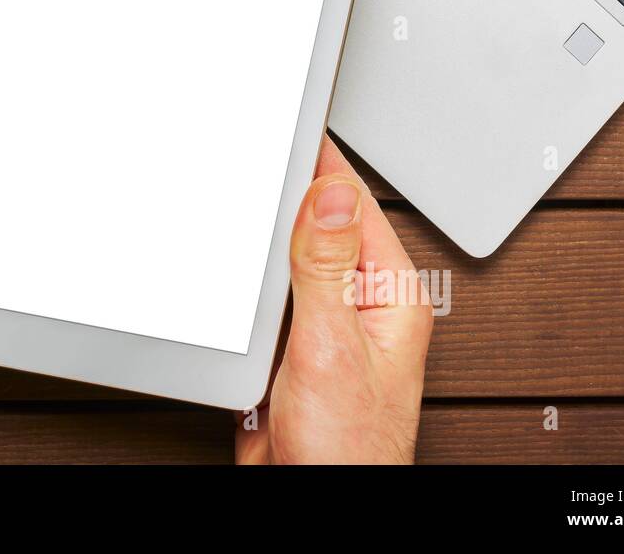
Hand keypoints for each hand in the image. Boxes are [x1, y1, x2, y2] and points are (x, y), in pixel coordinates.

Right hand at [236, 136, 433, 463]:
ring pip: (291, 260)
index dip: (321, 163)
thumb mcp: (331, 345)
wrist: (313, 500)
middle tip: (257, 149)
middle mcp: (361, 305)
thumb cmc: (348, 448)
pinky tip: (233, 263)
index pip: (355, 206)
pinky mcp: (291, 348)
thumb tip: (333, 192)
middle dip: (289, 193)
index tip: (292, 124)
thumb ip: (328, 267)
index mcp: (390, 295)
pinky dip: (250, 278)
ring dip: (267, 237)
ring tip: (243, 193)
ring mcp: (325, 326)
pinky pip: (269, 297)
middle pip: (322, 226)